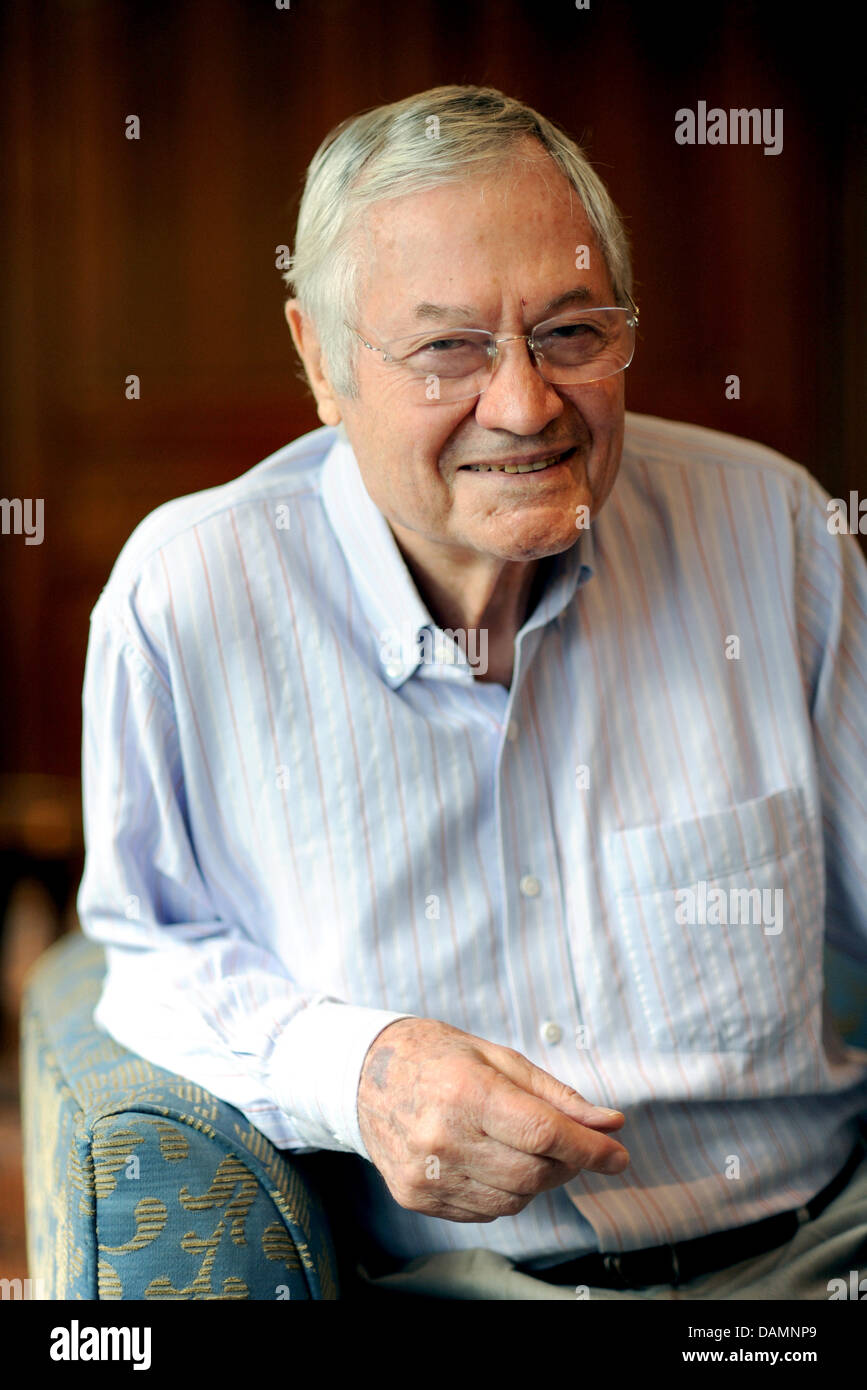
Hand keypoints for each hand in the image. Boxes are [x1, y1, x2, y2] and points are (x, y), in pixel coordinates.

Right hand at [357, 1017, 628, 1222]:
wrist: (362, 1075)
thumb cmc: (436, 1056)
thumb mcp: (498, 1057)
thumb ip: (556, 1095)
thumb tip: (610, 1124)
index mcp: (465, 1091)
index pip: (543, 1133)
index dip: (589, 1148)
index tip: (618, 1155)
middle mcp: (442, 1137)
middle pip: (533, 1173)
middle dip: (567, 1163)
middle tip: (574, 1143)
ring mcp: (426, 1174)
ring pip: (513, 1199)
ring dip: (536, 1179)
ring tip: (523, 1146)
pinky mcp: (416, 1198)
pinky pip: (484, 1211)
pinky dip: (503, 1191)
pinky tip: (491, 1160)